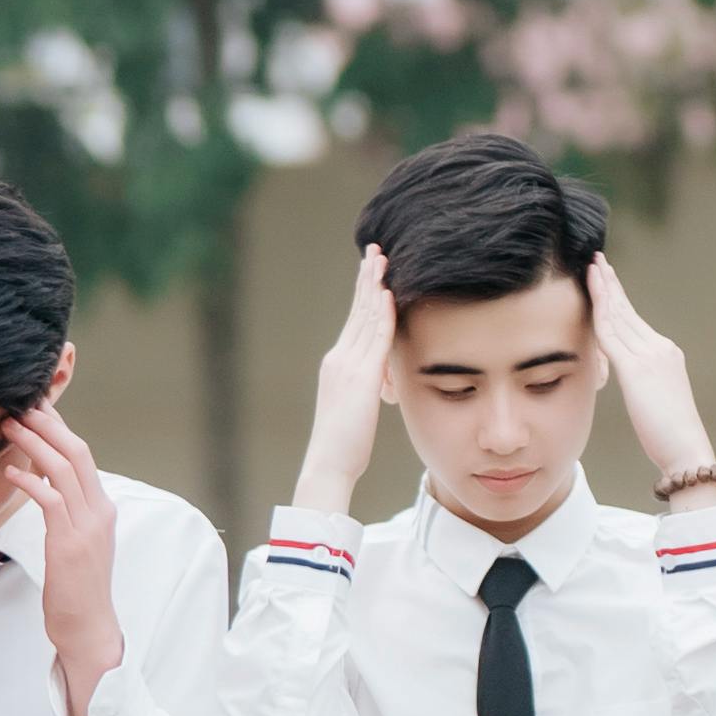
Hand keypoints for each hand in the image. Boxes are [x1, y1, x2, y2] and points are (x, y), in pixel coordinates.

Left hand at [8, 388, 122, 704]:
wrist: (88, 629)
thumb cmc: (77, 589)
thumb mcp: (76, 542)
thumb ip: (67, 511)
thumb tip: (44, 483)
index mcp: (102, 508)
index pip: (83, 455)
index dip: (59, 428)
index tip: (37, 408)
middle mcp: (99, 511)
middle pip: (78, 452)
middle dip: (49, 424)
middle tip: (22, 404)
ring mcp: (87, 527)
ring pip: (64, 469)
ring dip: (35, 444)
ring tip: (9, 427)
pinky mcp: (69, 544)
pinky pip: (51, 501)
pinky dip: (30, 482)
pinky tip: (10, 472)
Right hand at [298, 248, 398, 519]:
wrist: (328, 465)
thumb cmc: (344, 445)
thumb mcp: (356, 407)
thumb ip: (366, 386)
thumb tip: (379, 379)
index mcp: (338, 364)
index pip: (355, 321)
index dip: (364, 293)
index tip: (372, 269)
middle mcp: (339, 358)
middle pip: (357, 311)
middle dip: (367, 279)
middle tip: (375, 250)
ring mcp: (347, 366)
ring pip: (365, 318)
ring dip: (374, 286)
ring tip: (382, 259)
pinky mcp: (359, 378)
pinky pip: (374, 339)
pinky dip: (381, 314)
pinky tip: (388, 294)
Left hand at [586, 248, 715, 495]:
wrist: (686, 448)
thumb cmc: (670, 434)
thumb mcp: (655, 398)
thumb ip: (642, 381)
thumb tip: (630, 378)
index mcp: (665, 353)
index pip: (634, 320)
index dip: (618, 297)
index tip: (607, 278)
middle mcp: (659, 347)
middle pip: (627, 310)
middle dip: (611, 284)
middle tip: (598, 260)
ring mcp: (650, 356)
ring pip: (619, 316)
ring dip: (604, 290)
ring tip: (592, 269)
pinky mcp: (636, 369)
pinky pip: (612, 335)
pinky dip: (600, 313)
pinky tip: (591, 298)